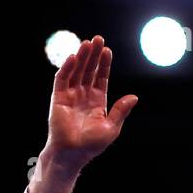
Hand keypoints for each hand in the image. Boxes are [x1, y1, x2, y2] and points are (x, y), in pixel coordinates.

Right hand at [39, 36, 137, 178]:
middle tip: (98, 38)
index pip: (101, 78)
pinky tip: (73, 57)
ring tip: (87, 43)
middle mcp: (84, 96)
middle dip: (93, 55)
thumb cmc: (92, 145)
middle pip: (89, 70)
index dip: (104, 64)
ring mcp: (70, 95)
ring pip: (76, 71)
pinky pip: (62, 79)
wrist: (73, 154)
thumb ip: (121, 110)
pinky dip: (67, 68)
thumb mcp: (112, 127)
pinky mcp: (58, 98)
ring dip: (81, 57)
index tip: (108, 50)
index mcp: (97, 102)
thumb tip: (135, 97)